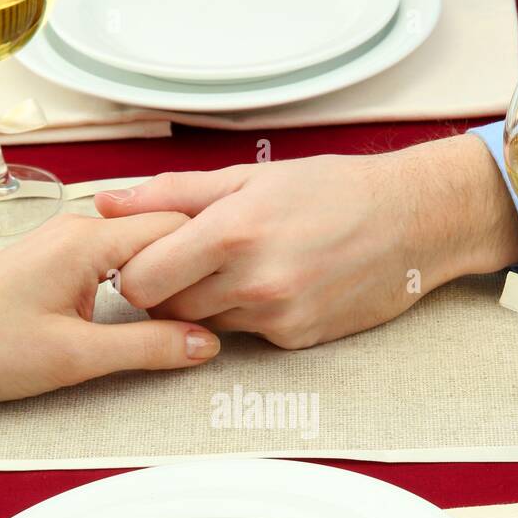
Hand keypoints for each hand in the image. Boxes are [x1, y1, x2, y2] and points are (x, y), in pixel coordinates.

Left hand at [0, 211, 220, 400]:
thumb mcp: (75, 357)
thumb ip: (148, 348)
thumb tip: (206, 344)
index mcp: (89, 239)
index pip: (177, 228)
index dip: (211, 258)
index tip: (236, 288)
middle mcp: (80, 229)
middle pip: (163, 234)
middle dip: (195, 267)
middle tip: (226, 303)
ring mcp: (66, 244)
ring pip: (140, 249)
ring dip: (168, 278)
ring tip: (196, 311)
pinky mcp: (55, 263)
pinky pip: (116, 261)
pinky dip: (141, 283)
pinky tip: (151, 311)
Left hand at [94, 134, 517, 348]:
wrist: (410, 222)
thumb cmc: (332, 190)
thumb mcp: (248, 178)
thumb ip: (170, 194)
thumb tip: (107, 200)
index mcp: (231, 232)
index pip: (140, 280)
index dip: (133, 271)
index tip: (147, 257)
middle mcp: (252, 281)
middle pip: (167, 310)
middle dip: (167, 289)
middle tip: (192, 261)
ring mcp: (277, 316)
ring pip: (204, 325)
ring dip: (207, 303)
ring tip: (241, 268)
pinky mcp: (297, 339)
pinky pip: (247, 336)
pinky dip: (248, 316)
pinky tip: (277, 284)